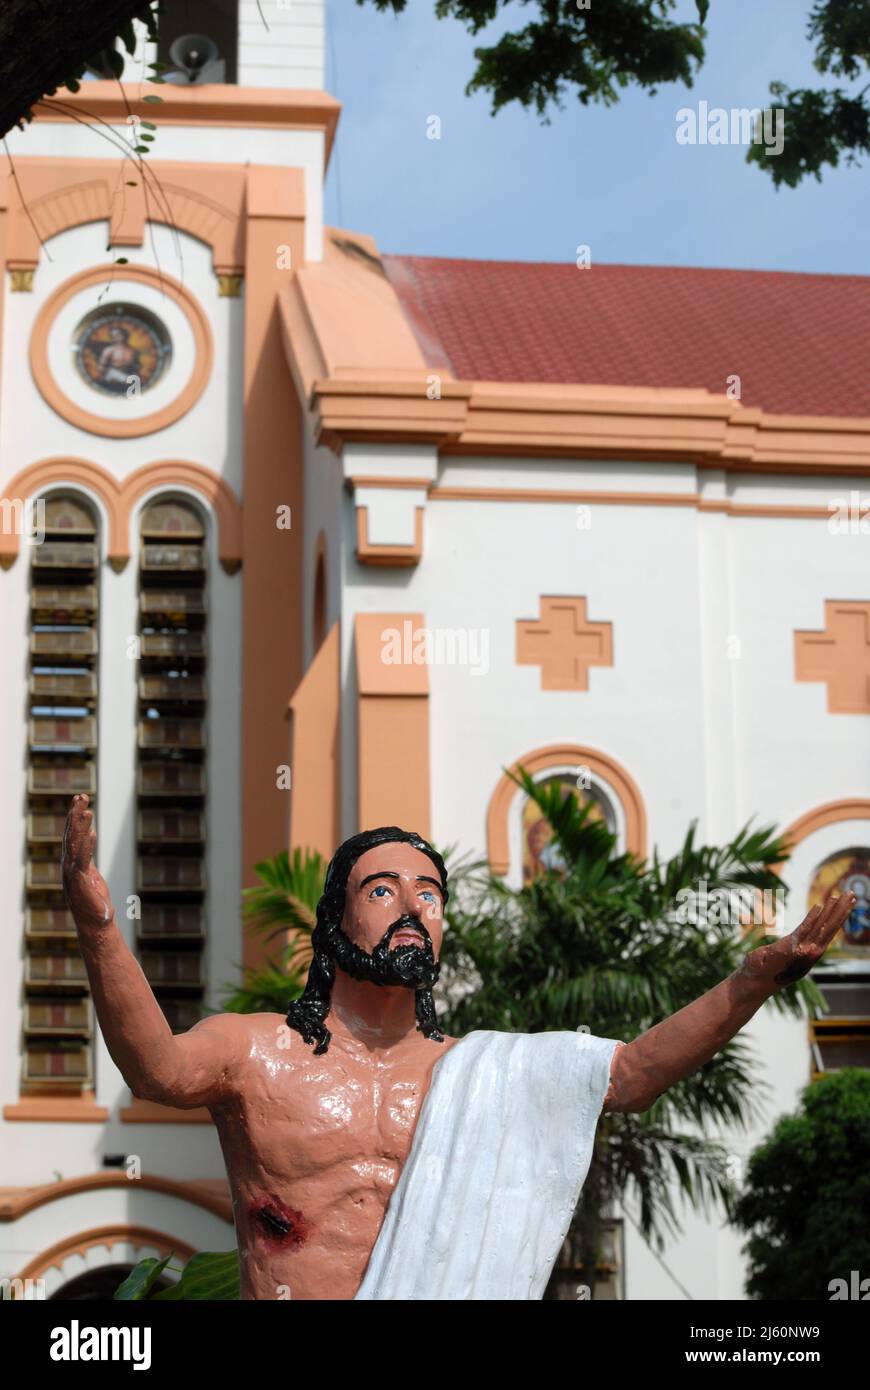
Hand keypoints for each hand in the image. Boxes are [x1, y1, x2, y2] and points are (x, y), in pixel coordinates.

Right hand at [61, 794, 115, 930]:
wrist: (95, 925)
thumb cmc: (94, 902)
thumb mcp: (91, 875)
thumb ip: (87, 859)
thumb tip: (89, 841)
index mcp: (71, 863)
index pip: (71, 835)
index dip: (74, 817)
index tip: (80, 800)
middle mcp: (69, 865)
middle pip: (71, 835)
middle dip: (75, 814)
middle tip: (81, 796)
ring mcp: (73, 873)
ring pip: (75, 844)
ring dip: (80, 825)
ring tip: (86, 808)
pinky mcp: (80, 881)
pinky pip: (83, 859)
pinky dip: (87, 844)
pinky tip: (91, 831)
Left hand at [740, 891, 855, 991]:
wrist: (753, 982)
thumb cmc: (766, 970)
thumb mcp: (783, 956)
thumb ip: (792, 948)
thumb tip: (796, 943)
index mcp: (810, 952)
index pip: (829, 930)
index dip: (840, 916)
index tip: (849, 902)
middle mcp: (810, 951)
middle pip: (830, 926)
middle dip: (842, 909)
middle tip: (851, 893)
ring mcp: (801, 951)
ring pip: (821, 927)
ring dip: (832, 911)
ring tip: (842, 896)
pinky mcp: (789, 948)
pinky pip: (804, 930)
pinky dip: (812, 918)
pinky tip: (820, 906)